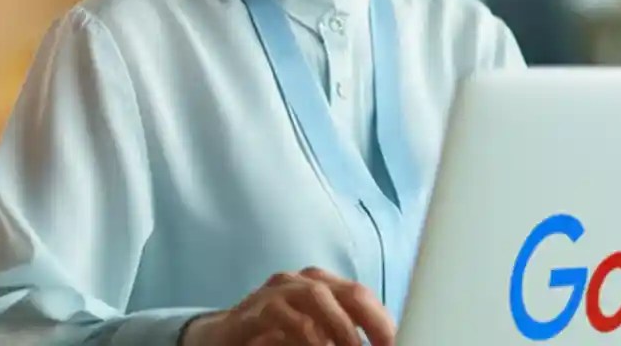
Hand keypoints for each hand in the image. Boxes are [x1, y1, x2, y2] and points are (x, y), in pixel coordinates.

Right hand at [181, 267, 394, 345]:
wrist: (221, 339)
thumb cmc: (275, 338)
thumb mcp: (314, 337)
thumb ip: (340, 338)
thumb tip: (378, 345)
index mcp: (325, 286)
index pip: (363, 296)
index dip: (384, 322)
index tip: (399, 343)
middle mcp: (304, 281)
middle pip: (350, 292)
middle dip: (373, 323)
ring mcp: (278, 291)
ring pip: (319, 297)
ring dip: (343, 331)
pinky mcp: (255, 309)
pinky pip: (287, 318)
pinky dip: (308, 337)